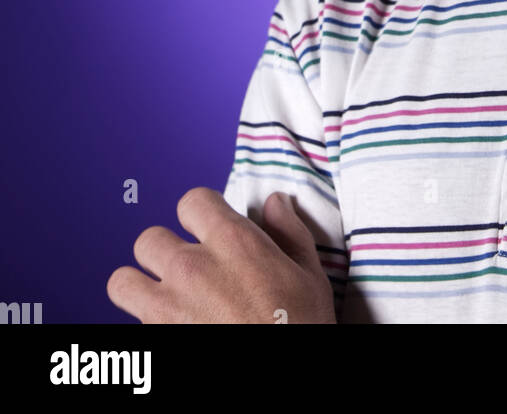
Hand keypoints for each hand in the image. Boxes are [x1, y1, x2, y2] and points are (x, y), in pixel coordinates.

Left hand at [107, 187, 337, 323]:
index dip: (201, 213)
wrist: (285, 382)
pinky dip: (144, 325)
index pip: (192, 201)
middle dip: (165, 251)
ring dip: (139, 287)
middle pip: (150, 239)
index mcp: (232, 242)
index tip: (208, 227)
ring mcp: (168, 308)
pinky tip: (170, 329)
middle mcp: (192, 268)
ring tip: (160, 297)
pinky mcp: (155, 340)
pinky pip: (132, 325)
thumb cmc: (301, 327)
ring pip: (122, 281)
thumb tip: (277, 203)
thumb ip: (288, 232)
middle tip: (185, 268)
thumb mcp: (308, 275)